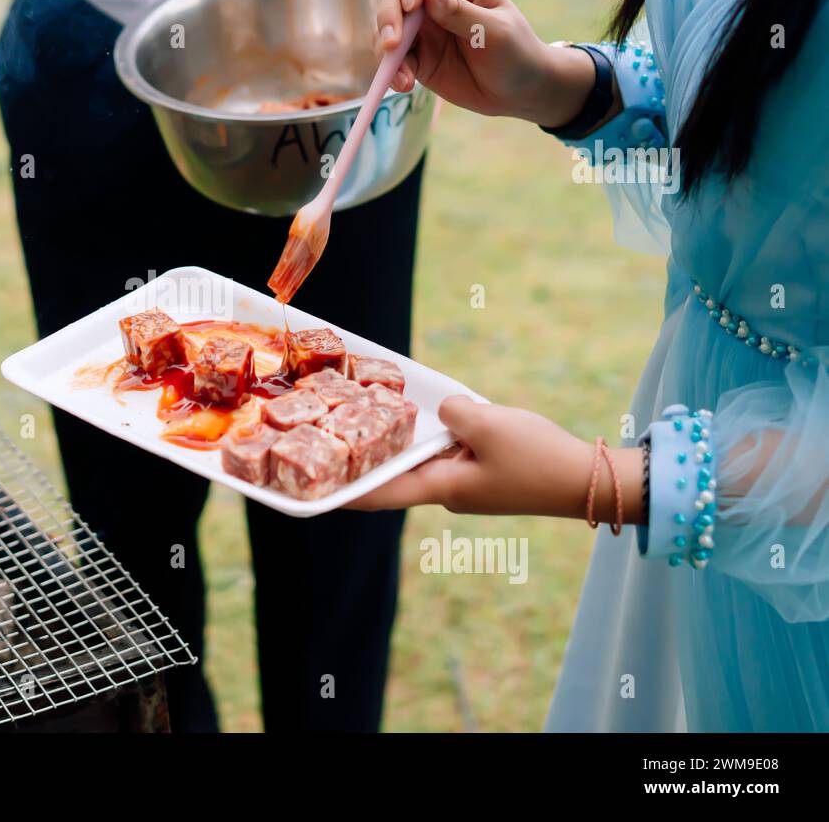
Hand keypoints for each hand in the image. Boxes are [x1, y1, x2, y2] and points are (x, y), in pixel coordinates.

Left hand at [349, 396, 644, 523]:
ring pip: (428, 458)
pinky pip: (452, 452)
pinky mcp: (486, 474)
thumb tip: (445, 411)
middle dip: (374, 454)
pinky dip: (442, 436)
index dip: (347, 493)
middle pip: (400, 471)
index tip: (317, 493)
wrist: (587, 480)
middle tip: (341, 430)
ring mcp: (468, 485)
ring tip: (382, 413)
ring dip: (410, 440)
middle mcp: (448, 492)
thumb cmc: (537, 458)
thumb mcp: (488, 424)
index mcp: (441, 488)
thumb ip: (453, 412)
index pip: (382, 493)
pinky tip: (440, 411)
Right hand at [373, 0, 593, 126]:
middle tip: (393, 43)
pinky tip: (402, 85)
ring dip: (384, 47)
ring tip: (399, 74)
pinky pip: (394, 59)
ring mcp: (423, 30)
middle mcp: (435, 1)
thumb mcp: (494, 30)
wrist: (519, 91)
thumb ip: (460, 10)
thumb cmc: (516, 52)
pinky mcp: (417, 57)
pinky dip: (392, 71)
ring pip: (388, 27)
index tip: (411, 3)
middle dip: (389, 16)